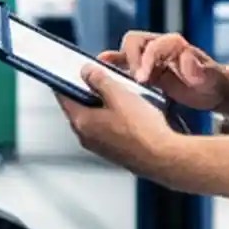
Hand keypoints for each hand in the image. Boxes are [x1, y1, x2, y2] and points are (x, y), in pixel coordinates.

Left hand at [55, 64, 177, 174]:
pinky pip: (109, 129)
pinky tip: (133, 113)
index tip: (69, 71)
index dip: (65, 80)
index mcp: (81, 122)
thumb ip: (98, 79)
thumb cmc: (142, 130)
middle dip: (88, 91)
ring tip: (122, 94)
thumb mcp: (118, 94)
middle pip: (80, 107)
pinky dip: (115, 118)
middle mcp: (86, 137)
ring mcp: (101, 147)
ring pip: (96, 119)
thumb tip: (86, 72)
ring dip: (104, 105)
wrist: (165, 158)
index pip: (62, 96)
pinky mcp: (116, 153)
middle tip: (101, 78)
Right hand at [99, 31, 228, 111]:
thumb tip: (186, 57)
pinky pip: (124, 61)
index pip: (152, 46)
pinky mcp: (144, 68)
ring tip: (109, 74)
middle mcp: (160, 46)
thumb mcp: (212, 79)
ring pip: (126, 50)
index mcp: (175, 45)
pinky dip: (112, 63)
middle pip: (134, 41)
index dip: (145, 60)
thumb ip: (202, 70)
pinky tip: (102, 67)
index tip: (142, 78)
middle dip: (130, 59)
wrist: (214, 91)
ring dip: (117, 61)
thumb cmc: (214, 84)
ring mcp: (150, 56)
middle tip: (136, 80)